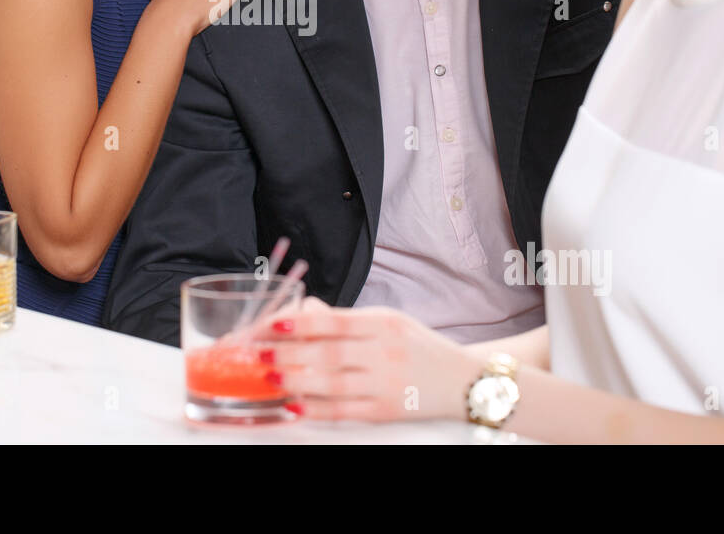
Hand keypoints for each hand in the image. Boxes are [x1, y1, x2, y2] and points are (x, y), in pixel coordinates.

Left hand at [251, 296, 479, 420]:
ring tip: (268, 377)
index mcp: (384, 322)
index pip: (335, 321)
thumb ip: (347, 321)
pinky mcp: (387, 411)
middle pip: (328, 352)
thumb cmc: (419, 347)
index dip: (300, 323)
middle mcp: (385, 351)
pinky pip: (345, 410)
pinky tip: (294, 405)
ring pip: (333, 382)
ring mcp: (387, 383)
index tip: (271, 323)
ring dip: (296, 379)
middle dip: (288, 352)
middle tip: (257, 352)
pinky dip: (317, 408)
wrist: (466, 381)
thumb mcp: (389, 321)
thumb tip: (301, 313)